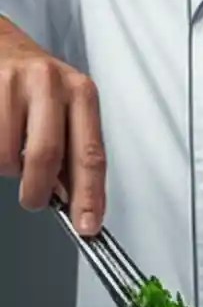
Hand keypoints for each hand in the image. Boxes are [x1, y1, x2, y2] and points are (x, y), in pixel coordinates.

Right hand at [0, 17, 105, 233]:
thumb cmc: (35, 82)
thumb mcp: (67, 108)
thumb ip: (73, 150)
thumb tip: (77, 199)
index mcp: (80, 92)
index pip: (90, 154)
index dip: (89, 196)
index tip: (87, 226)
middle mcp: (48, 82)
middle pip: (46, 156)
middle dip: (38, 191)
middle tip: (34, 200)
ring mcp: (10, 81)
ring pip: (6, 154)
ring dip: (8, 167)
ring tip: (12, 153)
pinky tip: (1, 139)